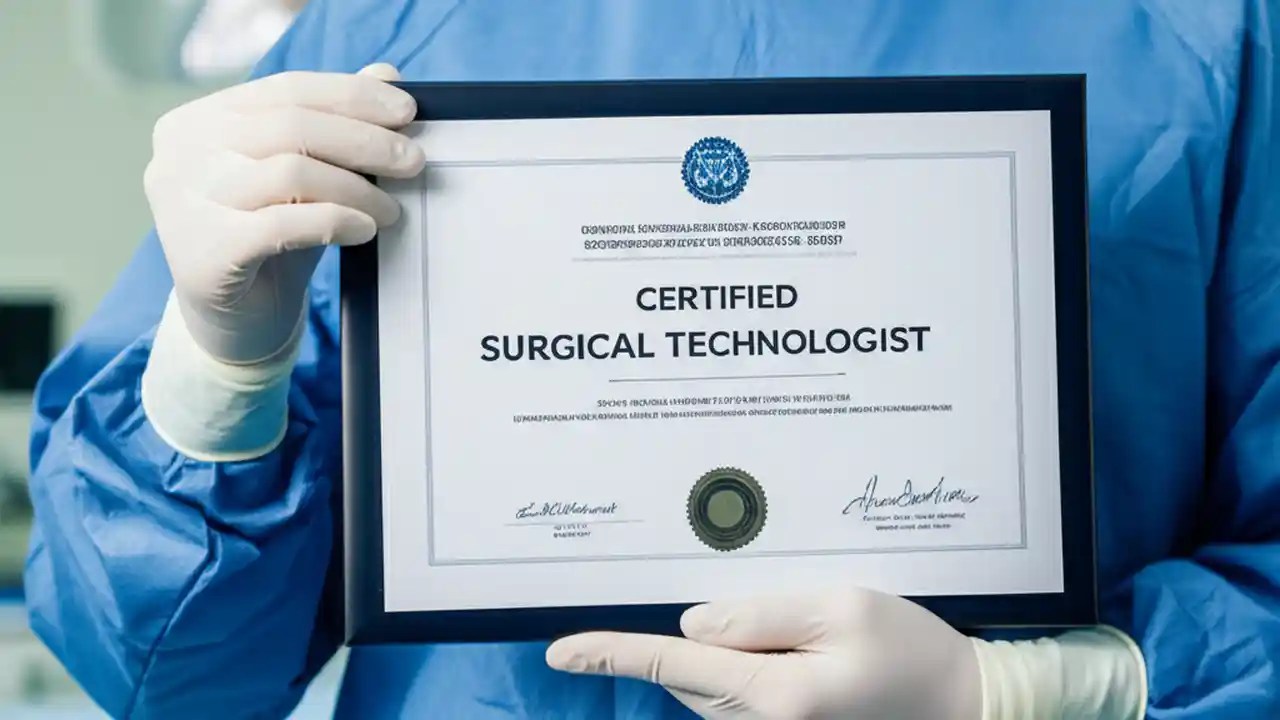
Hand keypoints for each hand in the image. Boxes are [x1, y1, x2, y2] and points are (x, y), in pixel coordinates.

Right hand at [143, 63, 423, 363]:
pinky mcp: (203, 252)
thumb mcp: (307, 178)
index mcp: (198, 121)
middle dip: (364, 141)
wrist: (237, 325)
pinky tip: (364, 230)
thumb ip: (335, 124)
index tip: (407, 111)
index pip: (286, 89)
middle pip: (290, 125)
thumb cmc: (272, 243)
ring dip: (356, 188)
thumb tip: (385, 74)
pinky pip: (283, 224)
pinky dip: (335, 221)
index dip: (352, 96)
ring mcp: (182, 202)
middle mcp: (179, 153)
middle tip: (413, 160)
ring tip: (391, 210)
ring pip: (289, 171)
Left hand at [546, 586, 981, 718]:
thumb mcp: (841, 609)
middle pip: (686, 672)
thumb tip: (693, 623)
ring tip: (778, 618)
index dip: (611, 654)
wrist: (963, 705)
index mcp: (775, 694)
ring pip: (707, 685)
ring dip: (710, 651)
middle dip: (679, 637)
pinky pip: (735, 695)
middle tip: (715, 597)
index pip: (674, 663)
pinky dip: (733, 665)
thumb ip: (760, 613)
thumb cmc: (909, 649)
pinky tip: (780, 638)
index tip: (559, 652)